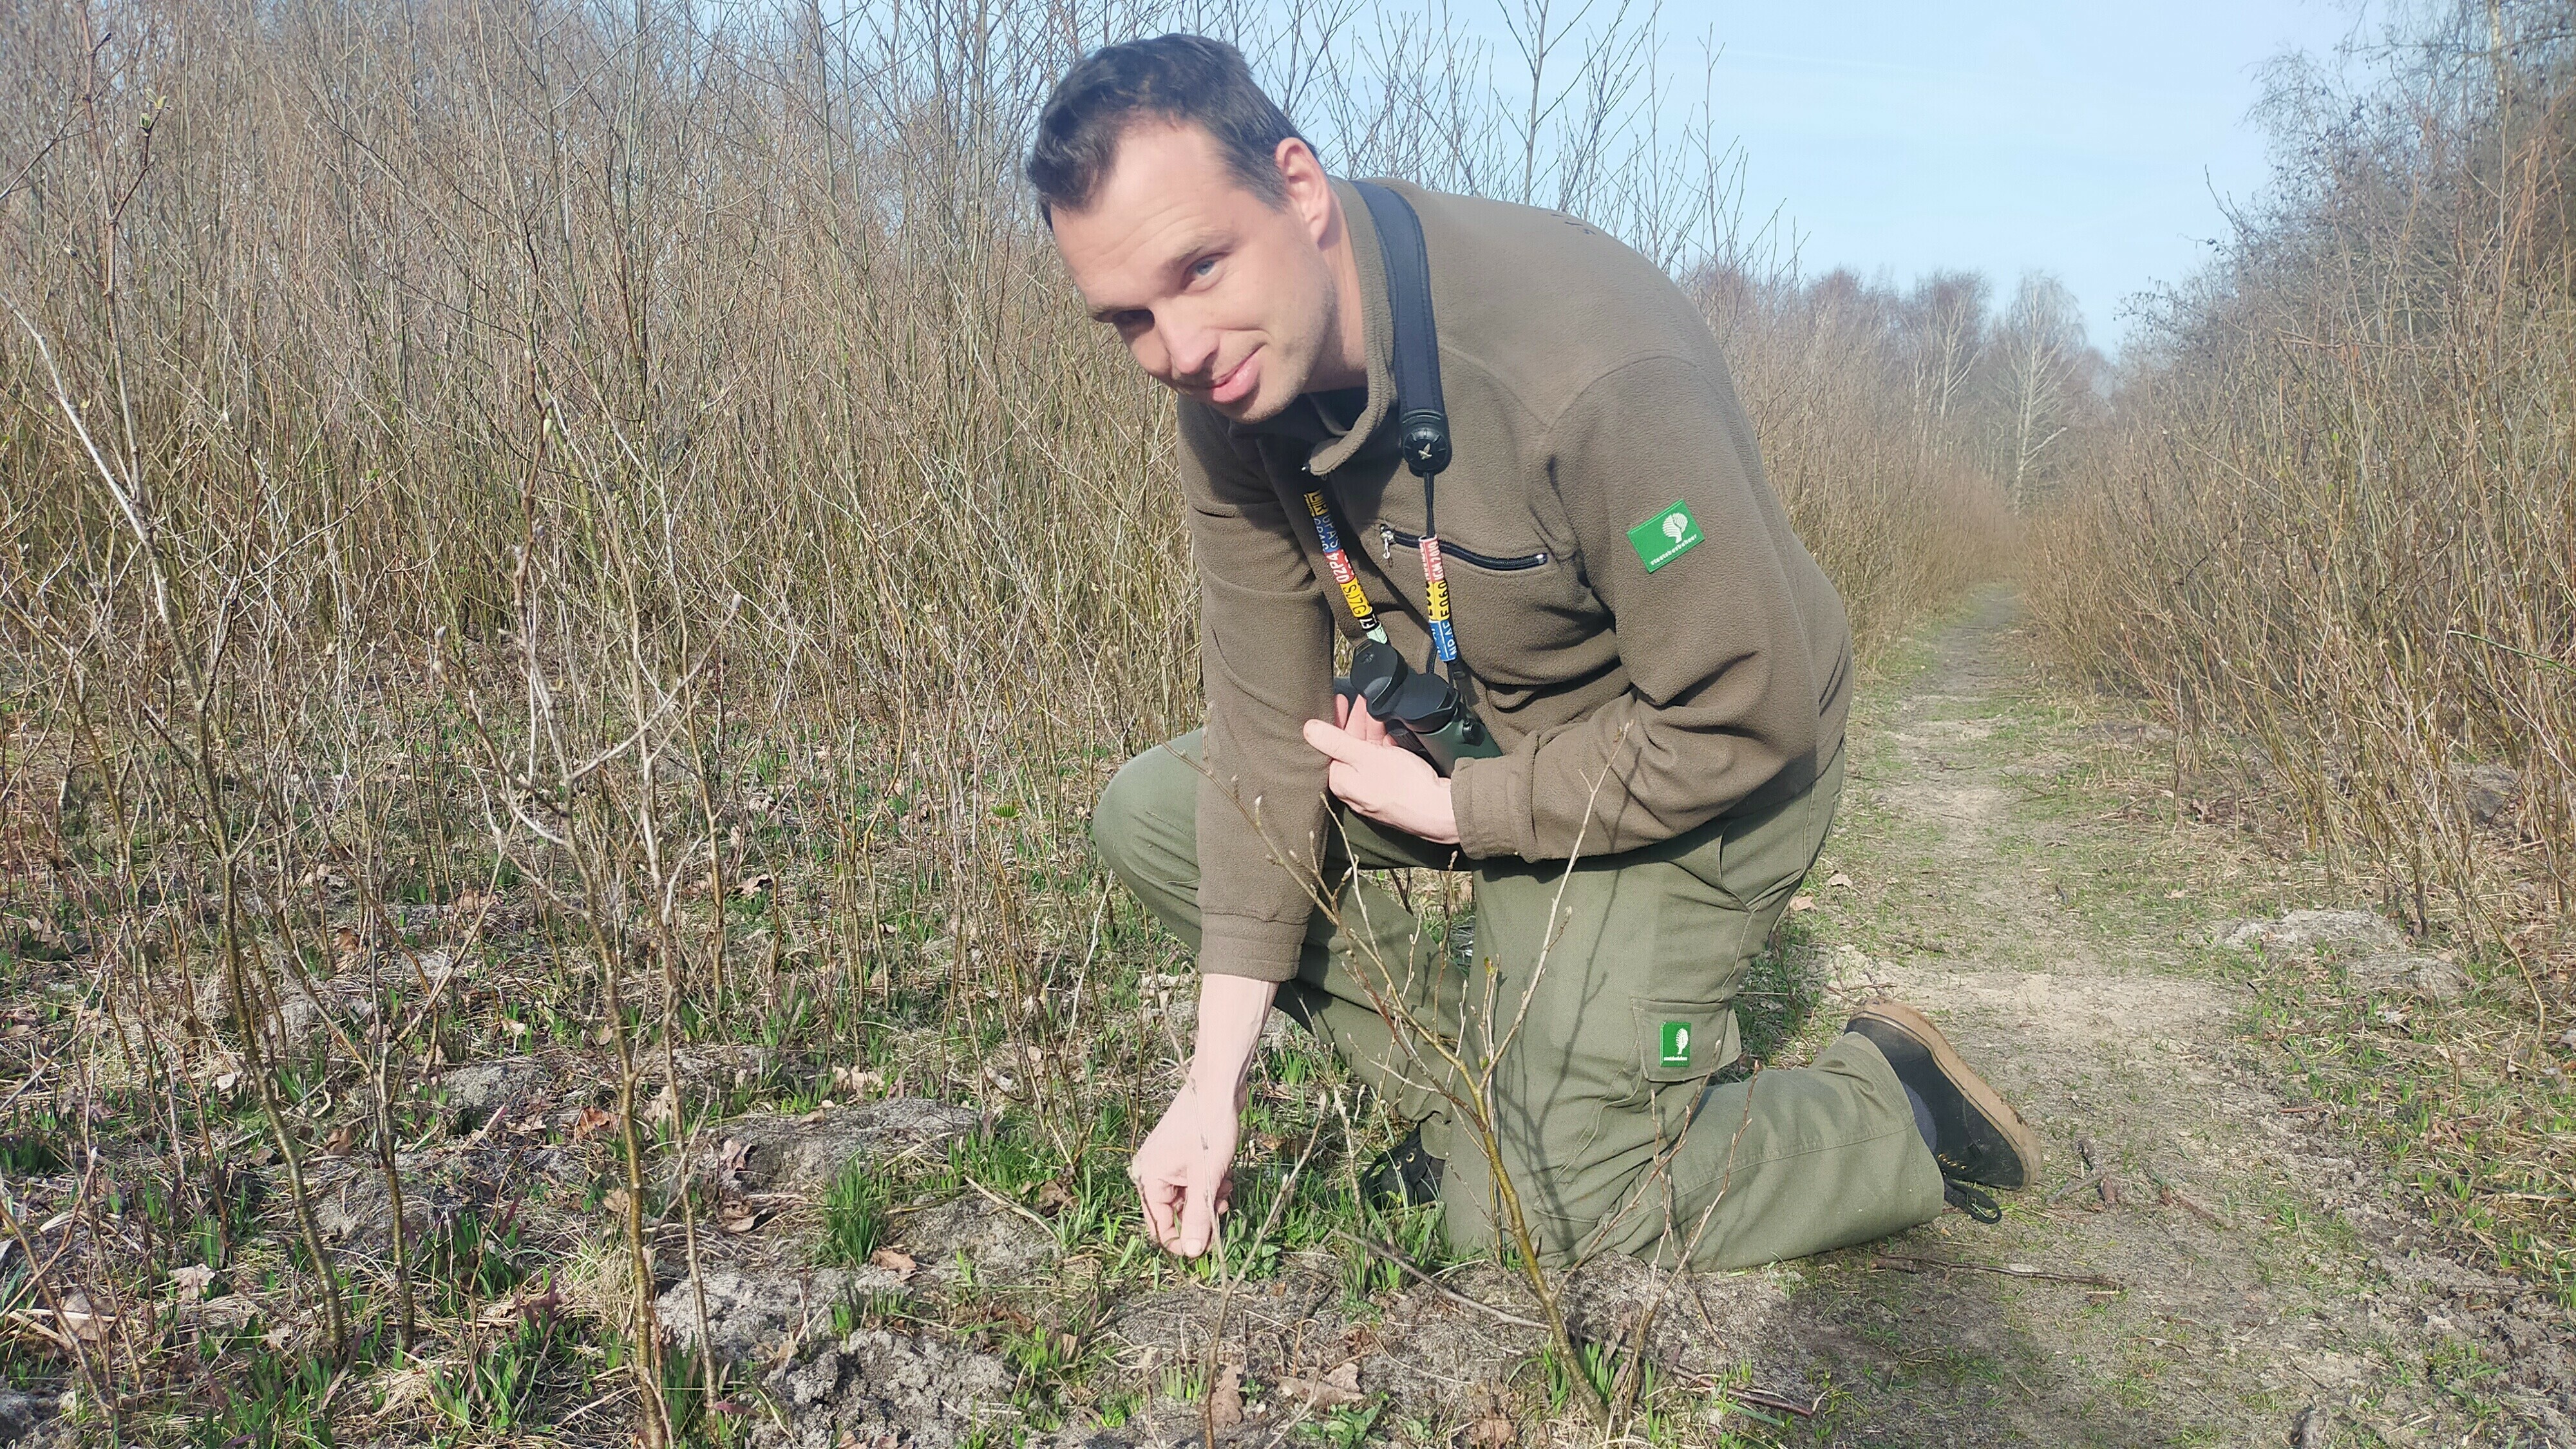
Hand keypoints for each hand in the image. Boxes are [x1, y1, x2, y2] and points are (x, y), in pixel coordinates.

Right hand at [1129, 1076, 1240, 1256]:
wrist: (1218, 1085)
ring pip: (1188, 1198)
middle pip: (1175, 1213)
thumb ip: (1198, 1217)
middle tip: (1223, 1205)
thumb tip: (1193, 1253)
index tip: (1209, 1246)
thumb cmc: (1209, 1128)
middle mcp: (1152, 1172)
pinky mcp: (1182, 1155)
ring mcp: (1167, 1162)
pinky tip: (1224, 1175)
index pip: (1160, 1227)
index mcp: (1149, 1179)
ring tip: (1225, 1185)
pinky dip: (1208, 1184)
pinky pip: (1193, 1182)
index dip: (1184, 1240)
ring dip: (1208, 1199)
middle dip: (1201, 1215)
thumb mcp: (1206, 1178)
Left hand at [1304, 702, 1458, 843]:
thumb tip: (1307, 729)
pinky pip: (1383, 758)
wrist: (1439, 809)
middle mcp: (1354, 786)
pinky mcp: (1391, 784)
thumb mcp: (1365, 757)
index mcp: (1341, 781)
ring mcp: (1373, 785)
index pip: (1330, 745)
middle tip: (1360, 698)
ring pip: (1367, 750)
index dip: (1335, 720)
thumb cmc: (1402, 786)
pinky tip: (1390, 728)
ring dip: (1370, 727)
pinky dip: (1384, 742)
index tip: (1340, 700)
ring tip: (1375, 705)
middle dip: (1355, 720)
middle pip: (1348, 746)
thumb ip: (1335, 742)